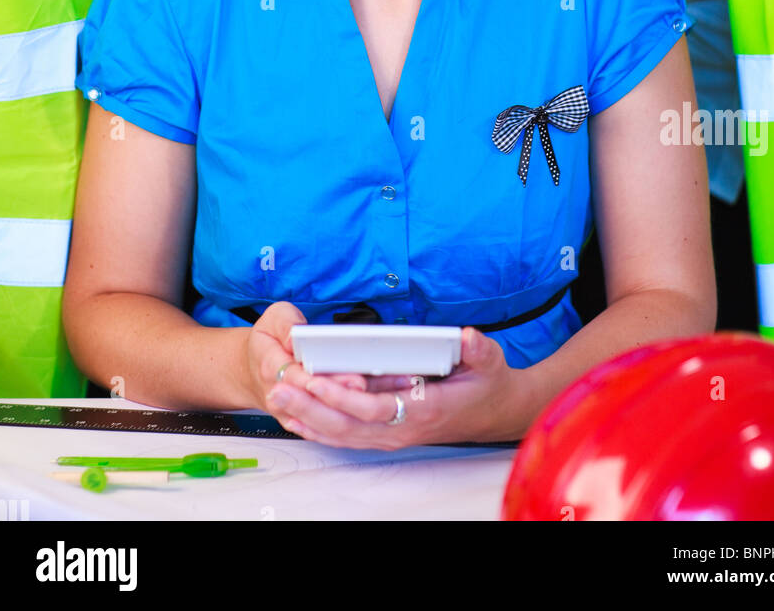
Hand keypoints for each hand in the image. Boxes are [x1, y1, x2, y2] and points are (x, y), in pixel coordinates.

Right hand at [245, 302, 367, 412]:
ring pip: (321, 419)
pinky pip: (326, 427)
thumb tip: (296, 336)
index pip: (296, 376)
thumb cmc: (266, 343)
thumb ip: (286, 323)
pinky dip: (349, 420)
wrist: (251, 371)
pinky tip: (369, 409)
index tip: (336, 373)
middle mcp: (281, 395)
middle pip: (312, 400)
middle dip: (338, 392)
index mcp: (271, 367)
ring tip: (372, 394)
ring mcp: (292, 412)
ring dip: (348, 409)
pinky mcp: (304, 422)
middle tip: (361, 382)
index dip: (318, 377)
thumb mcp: (272, 319)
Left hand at [264, 327, 526, 448]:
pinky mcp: (387, 433)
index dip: (342, 397)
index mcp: (424, 408)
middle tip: (279, 387)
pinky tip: (296, 418)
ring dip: (308, 419)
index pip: (374, 408)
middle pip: (348, 426)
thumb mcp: (490, 361)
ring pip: (343, 434)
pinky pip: (347, 436)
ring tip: (277, 399)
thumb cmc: (487, 386)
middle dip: (310, 408)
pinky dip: (319, 429)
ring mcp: (394, 434)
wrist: (496, 412)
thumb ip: (478, 349)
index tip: (316, 381)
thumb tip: (467, 338)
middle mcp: (403, 427)